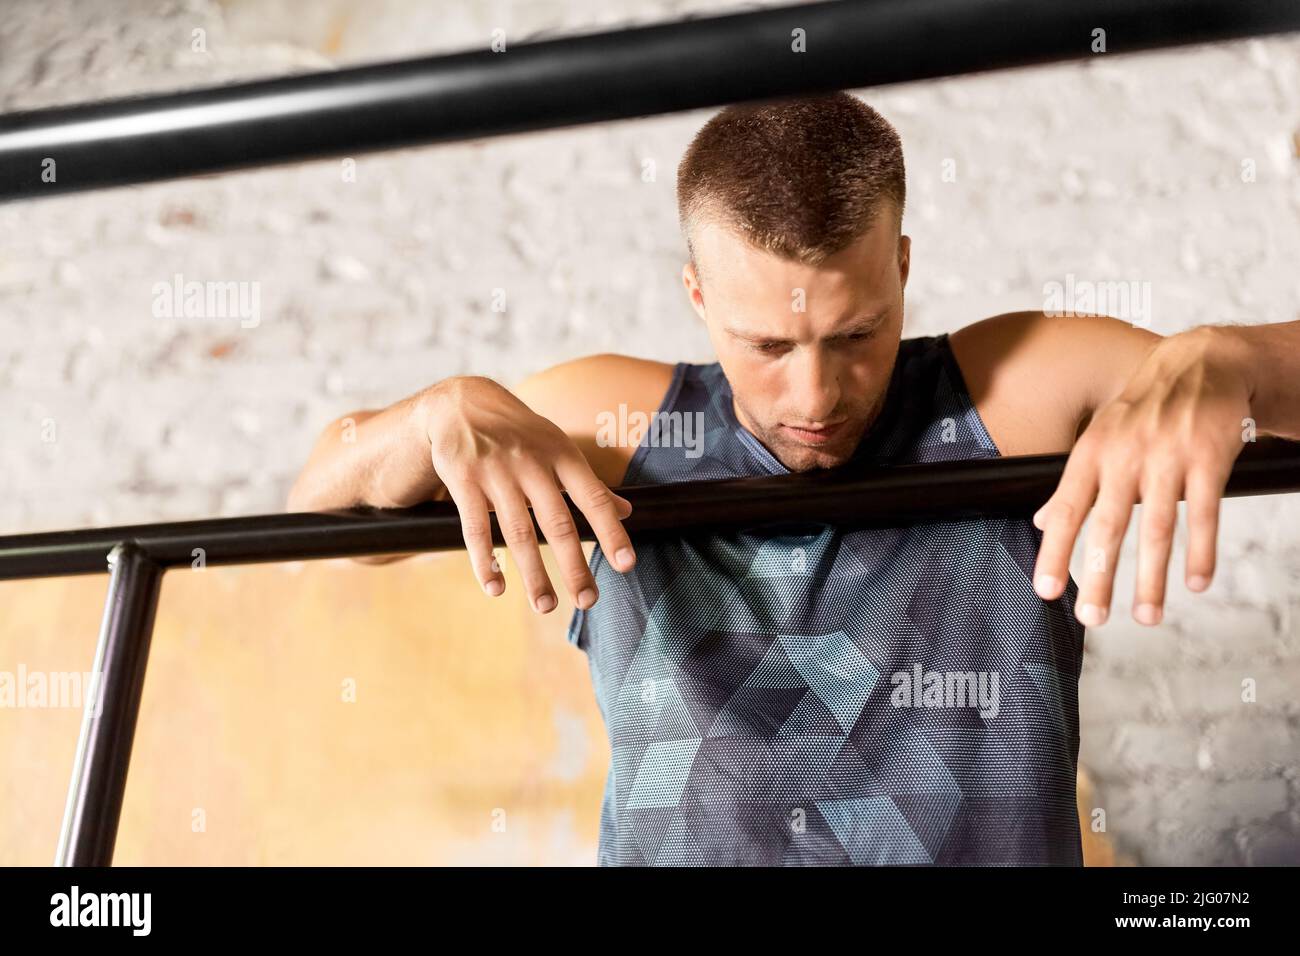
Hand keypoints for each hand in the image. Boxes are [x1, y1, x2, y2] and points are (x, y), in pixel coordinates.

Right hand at [424, 377, 636, 612]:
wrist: (461, 405)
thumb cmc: (520, 434)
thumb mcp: (558, 448)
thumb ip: (589, 483)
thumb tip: (628, 511)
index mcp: (562, 454)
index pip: (593, 498)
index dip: (611, 532)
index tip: (626, 565)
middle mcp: (531, 463)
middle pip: (557, 523)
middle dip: (574, 566)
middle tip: (589, 601)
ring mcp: (496, 473)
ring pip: (518, 532)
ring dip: (533, 574)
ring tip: (546, 605)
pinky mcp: (464, 482)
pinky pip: (476, 529)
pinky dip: (485, 562)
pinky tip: (496, 589)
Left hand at [1030, 327, 1253, 626]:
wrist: (1202, 365)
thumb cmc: (1142, 411)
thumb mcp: (1098, 438)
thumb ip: (1072, 484)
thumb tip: (1040, 522)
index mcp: (1091, 455)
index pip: (1066, 510)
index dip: (1054, 552)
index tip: (1046, 591)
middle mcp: (1125, 457)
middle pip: (1108, 527)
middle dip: (1099, 577)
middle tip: (1093, 618)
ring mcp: (1169, 458)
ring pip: (1158, 528)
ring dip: (1152, 578)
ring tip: (1146, 617)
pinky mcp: (1209, 459)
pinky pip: (1204, 514)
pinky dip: (1200, 553)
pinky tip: (1195, 582)